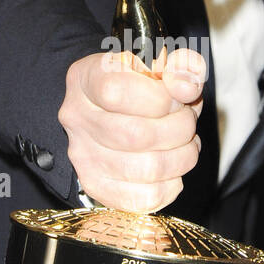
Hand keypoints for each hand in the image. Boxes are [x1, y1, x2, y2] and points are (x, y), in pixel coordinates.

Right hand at [58, 47, 205, 212]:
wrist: (113, 112)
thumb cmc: (140, 86)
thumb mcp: (161, 65)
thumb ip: (181, 67)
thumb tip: (188, 87)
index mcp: (85, 78)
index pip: (116, 92)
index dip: (160, 98)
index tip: (179, 97)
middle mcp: (76, 118)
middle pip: (135, 135)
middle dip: (180, 128)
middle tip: (187, 120)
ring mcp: (83, 157)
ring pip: (147, 169)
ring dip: (183, 156)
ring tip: (186, 142)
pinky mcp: (98, 187)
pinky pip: (146, 198)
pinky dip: (173, 183)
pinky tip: (173, 166)